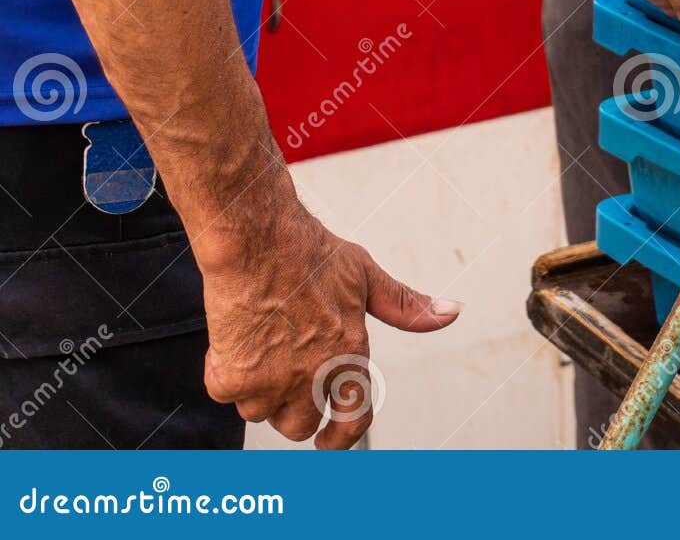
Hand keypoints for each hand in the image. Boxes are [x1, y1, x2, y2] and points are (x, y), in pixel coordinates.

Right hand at [199, 191, 459, 448]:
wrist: (258, 240)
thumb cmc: (308, 252)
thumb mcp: (367, 276)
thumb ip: (406, 306)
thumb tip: (450, 313)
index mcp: (350, 353)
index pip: (355, 416)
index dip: (342, 436)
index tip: (329, 443)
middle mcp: (315, 374)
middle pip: (300, 426)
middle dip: (292, 407)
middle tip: (283, 373)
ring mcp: (274, 381)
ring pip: (261, 412)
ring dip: (258, 389)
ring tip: (261, 343)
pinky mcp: (235, 378)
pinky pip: (227, 394)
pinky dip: (226, 372)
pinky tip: (236, 337)